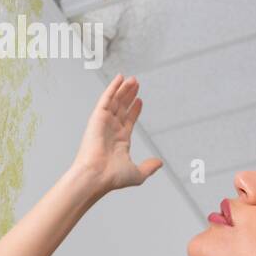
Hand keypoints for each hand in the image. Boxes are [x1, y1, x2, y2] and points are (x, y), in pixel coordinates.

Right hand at [69, 73, 162, 194]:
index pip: (128, 120)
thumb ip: (148, 167)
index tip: (140, 100)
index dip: (135, 110)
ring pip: (116, 101)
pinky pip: (106, 99)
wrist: (97, 176)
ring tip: (133, 79)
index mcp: (120, 141)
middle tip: (136, 84)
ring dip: (123, 89)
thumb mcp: (137, 173)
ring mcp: (104, 122)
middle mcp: (111, 130)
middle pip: (122, 108)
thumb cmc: (112, 177)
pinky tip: (120, 78)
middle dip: (129, 95)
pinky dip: (112, 87)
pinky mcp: (97, 117)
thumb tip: (159, 163)